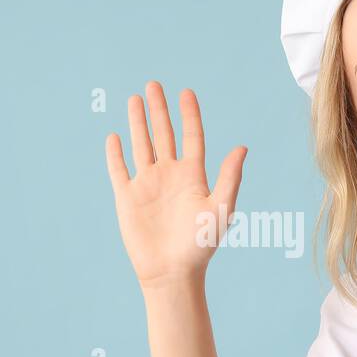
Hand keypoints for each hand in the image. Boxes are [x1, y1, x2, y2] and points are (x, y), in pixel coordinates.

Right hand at [105, 81, 247, 287]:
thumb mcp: (220, 209)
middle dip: (159, 109)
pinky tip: (114, 136)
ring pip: (142, 145)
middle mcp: (170, 175)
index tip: (186, 92)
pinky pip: (119, 170)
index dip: (189, 114)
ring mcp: (147, 185)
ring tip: (135, 98)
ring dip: (138, 122)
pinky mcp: (127, 198)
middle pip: (164, 134)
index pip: (191, 136)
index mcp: (193, 176)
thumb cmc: (200, 245)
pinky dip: (116, 153)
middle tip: (153, 84)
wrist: (172, 272)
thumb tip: (242, 148)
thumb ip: (230, 178)